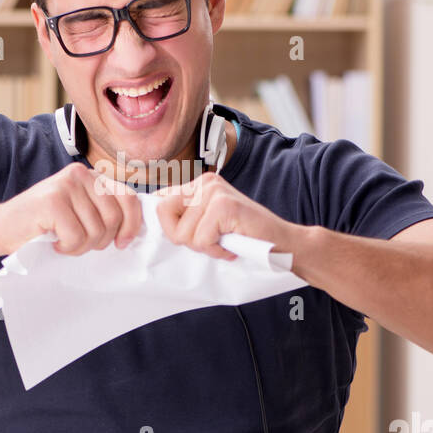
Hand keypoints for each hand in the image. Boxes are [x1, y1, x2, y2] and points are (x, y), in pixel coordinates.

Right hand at [0, 163, 143, 255]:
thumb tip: (135, 230)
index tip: (122, 243)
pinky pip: (76, 237)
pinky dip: (66, 248)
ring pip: (96, 231)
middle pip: (114, 218)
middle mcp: (81, 174)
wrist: (0, 227)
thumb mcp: (80, 213)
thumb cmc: (43, 226)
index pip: (128, 198)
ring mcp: (66, 185)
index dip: (131, 225)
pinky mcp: (52, 201)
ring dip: (80, 247)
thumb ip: (104, 212)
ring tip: (63, 241)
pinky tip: (53, 242)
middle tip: (79, 243)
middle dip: (101, 241)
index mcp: (92, 176)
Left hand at [154, 172, 299, 261]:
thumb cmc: (244, 237)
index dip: (168, 224)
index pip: (160, 200)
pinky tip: (232, 245)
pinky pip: (200, 239)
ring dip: (204, 246)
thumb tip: (150, 224)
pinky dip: (216, 250)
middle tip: (208, 241)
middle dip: (181, 236)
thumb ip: (186, 218)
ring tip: (225, 241)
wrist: (282, 243)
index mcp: (199, 184)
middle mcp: (205, 182)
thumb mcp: (209, 223)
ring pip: (182, 232)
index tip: (186, 235)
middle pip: (163, 212)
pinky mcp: (224, 205)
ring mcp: (214, 191)